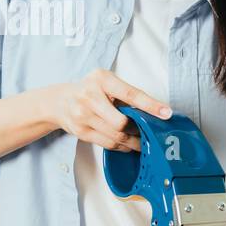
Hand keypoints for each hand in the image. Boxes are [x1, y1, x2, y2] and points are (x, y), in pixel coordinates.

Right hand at [45, 68, 171, 151]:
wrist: (59, 101)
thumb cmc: (90, 90)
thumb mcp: (106, 82)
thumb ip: (126, 94)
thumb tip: (154, 111)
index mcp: (101, 79)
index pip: (131, 94)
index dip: (151, 105)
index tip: (166, 113)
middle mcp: (90, 96)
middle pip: (122, 122)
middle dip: (138, 129)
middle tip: (149, 131)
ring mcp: (83, 115)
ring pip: (116, 136)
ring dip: (133, 141)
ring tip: (143, 140)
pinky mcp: (81, 131)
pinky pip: (108, 144)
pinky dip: (122, 146)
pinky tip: (128, 143)